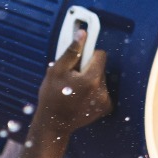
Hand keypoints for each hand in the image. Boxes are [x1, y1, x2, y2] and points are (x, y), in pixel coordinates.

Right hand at [22, 28, 112, 157]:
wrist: (54, 124)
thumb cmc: (52, 97)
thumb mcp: (56, 70)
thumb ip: (72, 51)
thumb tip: (82, 33)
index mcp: (92, 80)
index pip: (100, 55)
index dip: (89, 54)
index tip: (80, 59)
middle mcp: (103, 91)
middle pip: (101, 68)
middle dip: (88, 69)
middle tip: (72, 78)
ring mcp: (105, 102)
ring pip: (101, 80)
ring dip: (91, 80)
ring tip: (75, 89)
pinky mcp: (105, 109)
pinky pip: (102, 92)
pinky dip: (93, 92)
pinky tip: (80, 98)